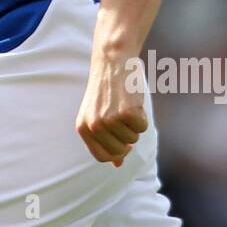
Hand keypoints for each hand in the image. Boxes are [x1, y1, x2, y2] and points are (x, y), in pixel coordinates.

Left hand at [76, 51, 148, 166]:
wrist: (112, 62)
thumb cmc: (107, 90)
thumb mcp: (97, 115)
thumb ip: (105, 140)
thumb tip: (117, 165)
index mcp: (83, 128)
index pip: (102, 157)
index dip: (116, 153)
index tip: (122, 143)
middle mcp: (94, 126)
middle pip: (120, 151)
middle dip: (127, 139)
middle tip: (124, 118)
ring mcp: (109, 120)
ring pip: (133, 139)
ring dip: (134, 125)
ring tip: (125, 105)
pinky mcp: (126, 113)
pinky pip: (142, 127)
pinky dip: (142, 117)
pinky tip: (133, 102)